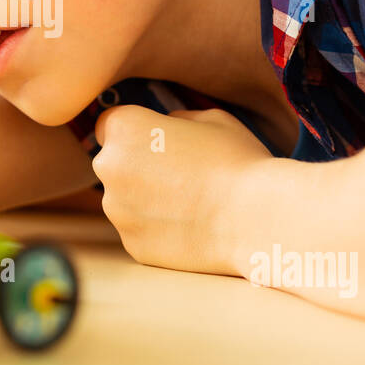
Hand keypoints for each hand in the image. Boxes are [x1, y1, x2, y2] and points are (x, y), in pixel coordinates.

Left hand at [92, 105, 272, 273]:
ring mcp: (117, 211)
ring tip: (191, 202)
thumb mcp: (210, 119)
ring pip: (125, 201)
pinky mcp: (132, 244)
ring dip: (146, 200)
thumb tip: (164, 126)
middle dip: (137, 167)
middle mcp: (109, 167)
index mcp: (123, 128)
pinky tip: (191, 226)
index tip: (157, 142)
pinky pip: (140, 231)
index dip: (134, 133)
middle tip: (179, 174)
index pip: (109, 126)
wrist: (255, 217)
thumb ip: (174, 120)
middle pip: (114, 164)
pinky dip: (158, 229)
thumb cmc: (237, 160)